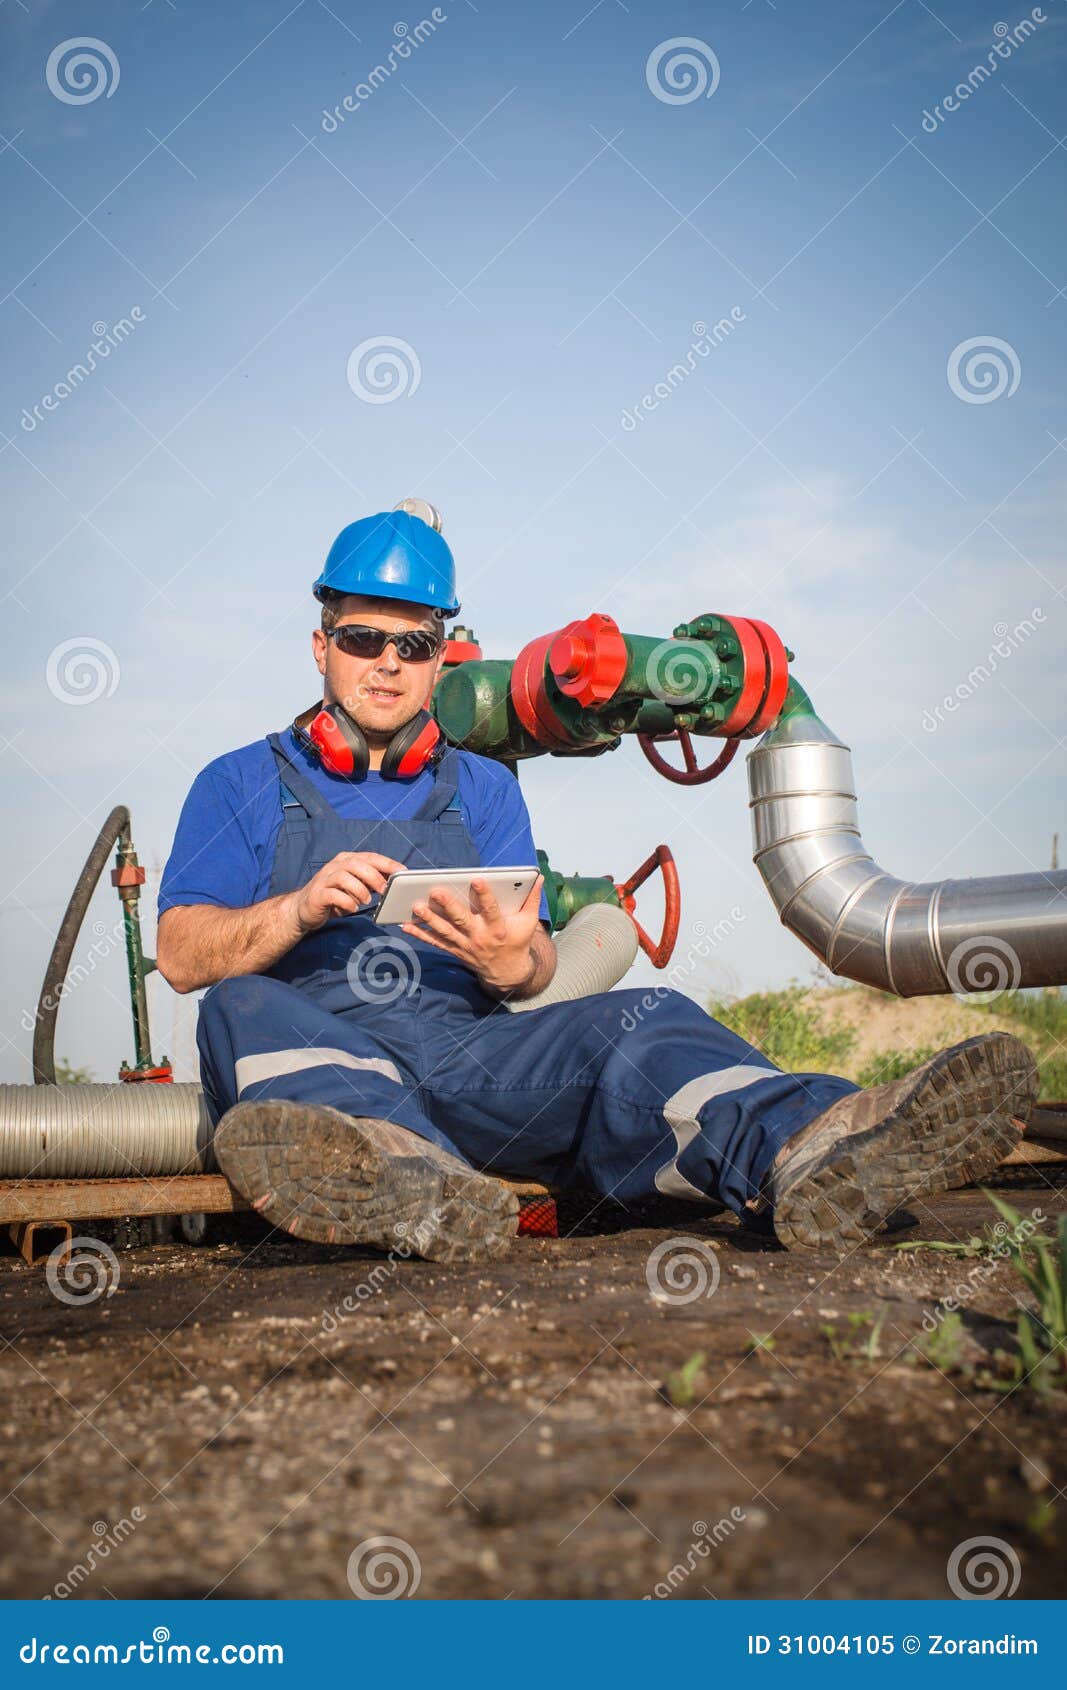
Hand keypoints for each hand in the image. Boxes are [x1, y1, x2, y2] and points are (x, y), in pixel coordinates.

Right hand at [292, 852, 406, 931]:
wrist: (304, 909)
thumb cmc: (334, 897)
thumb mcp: (355, 887)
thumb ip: (370, 883)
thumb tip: (392, 884)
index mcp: (346, 860)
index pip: (370, 857)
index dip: (387, 863)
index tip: (402, 871)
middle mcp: (335, 866)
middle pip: (357, 864)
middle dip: (374, 877)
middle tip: (384, 891)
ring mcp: (324, 879)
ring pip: (344, 877)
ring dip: (359, 889)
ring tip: (366, 900)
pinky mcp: (317, 894)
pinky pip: (334, 895)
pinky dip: (347, 901)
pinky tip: (353, 908)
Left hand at [402, 874, 545, 991]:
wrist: (507, 972)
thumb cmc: (518, 941)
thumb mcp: (529, 922)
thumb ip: (533, 899)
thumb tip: (539, 876)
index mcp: (499, 928)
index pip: (491, 909)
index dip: (485, 895)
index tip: (477, 879)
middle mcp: (480, 937)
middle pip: (462, 920)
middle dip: (448, 906)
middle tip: (435, 891)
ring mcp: (465, 945)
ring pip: (445, 931)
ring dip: (429, 919)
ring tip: (416, 906)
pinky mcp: (455, 950)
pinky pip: (435, 943)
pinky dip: (420, 934)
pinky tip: (406, 924)